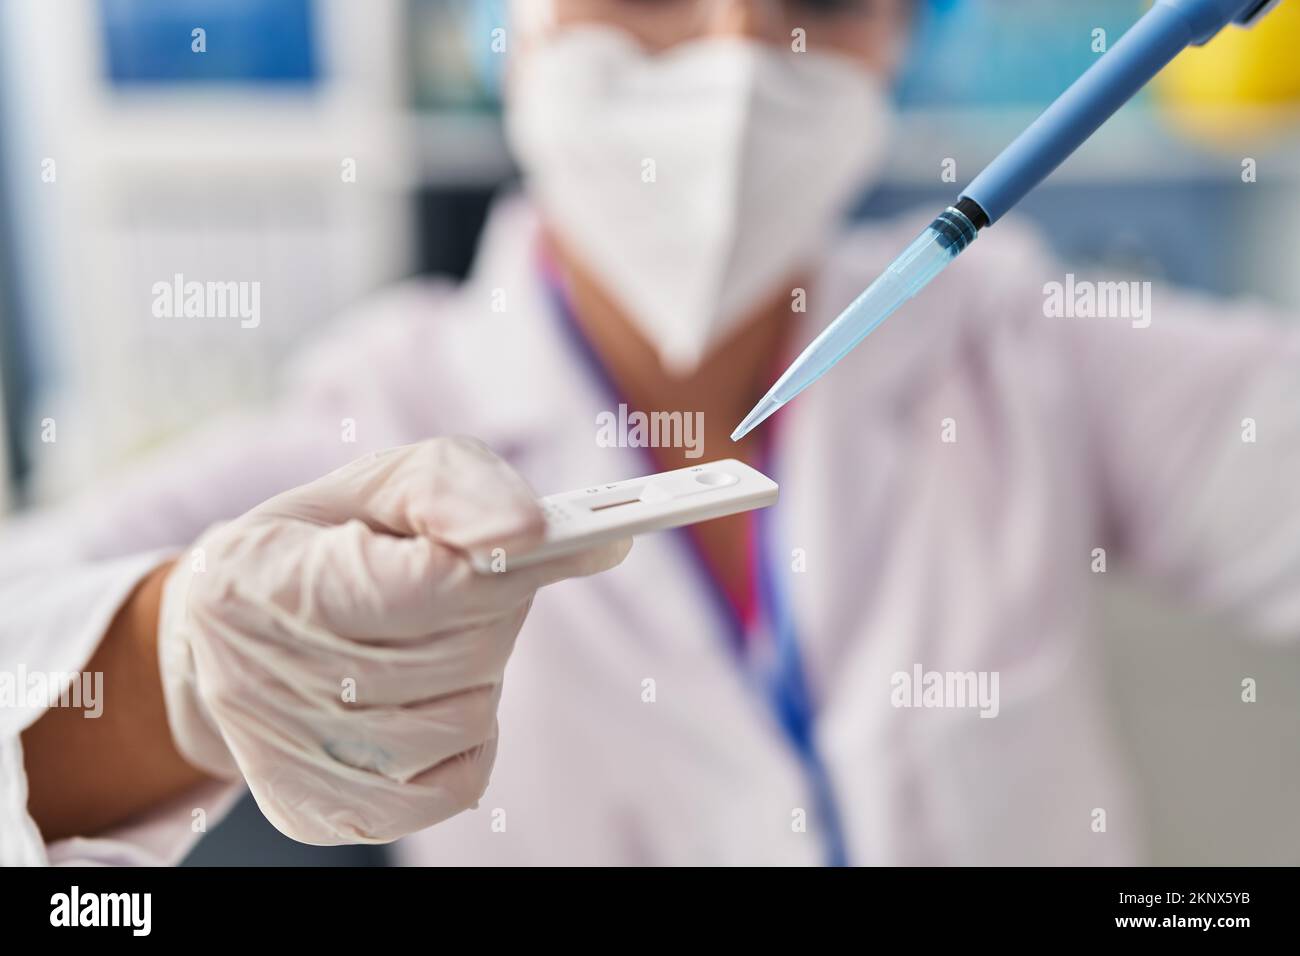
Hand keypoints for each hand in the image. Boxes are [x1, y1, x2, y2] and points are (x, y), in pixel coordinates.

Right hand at [157, 437, 628, 843]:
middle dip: (494, 610)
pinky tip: (435, 695)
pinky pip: (458, 785)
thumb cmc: (329, 539)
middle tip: (473, 582)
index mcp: (259, 582)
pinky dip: (470, 737)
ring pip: (465, 720)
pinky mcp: (324, 814)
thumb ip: (459, 489)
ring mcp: (289, 762)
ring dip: (481, 671)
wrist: (240, 625)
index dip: (491, 567)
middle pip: (459, 656)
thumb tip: (532, 532)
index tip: (517, 540)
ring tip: (438, 637)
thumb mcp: (385, 484)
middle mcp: (255, 684)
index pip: (424, 589)